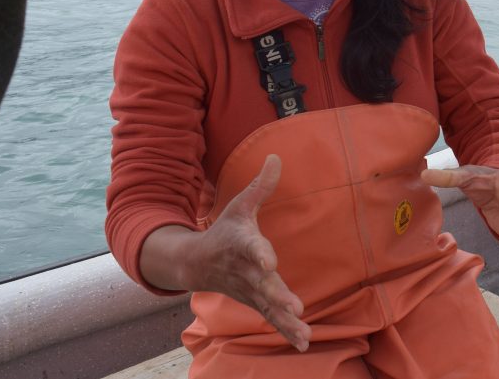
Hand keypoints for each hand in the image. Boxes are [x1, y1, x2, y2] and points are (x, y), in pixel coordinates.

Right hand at [183, 155, 309, 350]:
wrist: (194, 263)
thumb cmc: (225, 231)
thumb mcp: (240, 205)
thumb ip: (261, 185)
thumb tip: (277, 156)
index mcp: (240, 243)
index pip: (250, 247)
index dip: (259, 253)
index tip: (269, 261)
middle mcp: (244, 270)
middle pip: (262, 284)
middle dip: (277, 296)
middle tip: (294, 306)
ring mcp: (248, 290)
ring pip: (267, 307)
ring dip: (285, 320)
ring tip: (304, 331)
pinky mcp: (254, 302)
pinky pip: (270, 319)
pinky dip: (286, 331)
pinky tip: (304, 342)